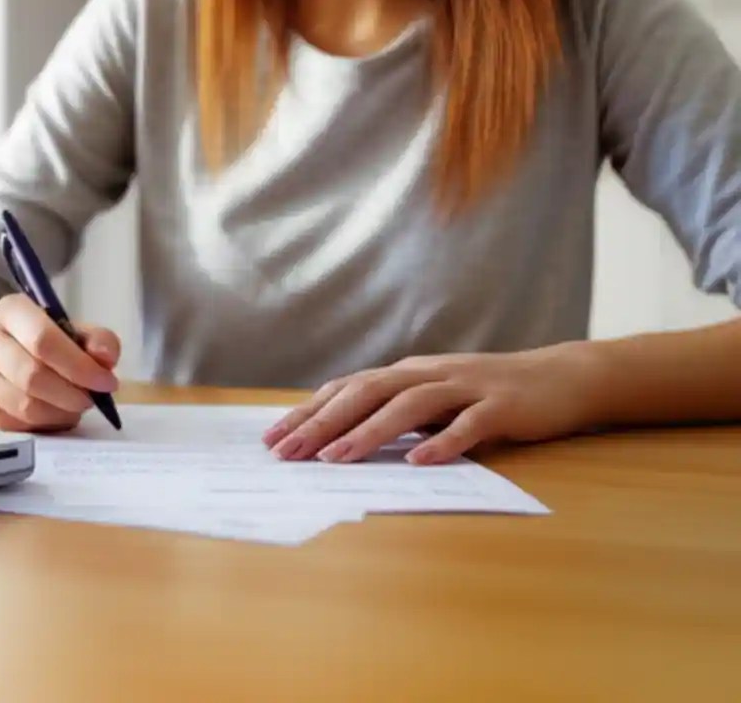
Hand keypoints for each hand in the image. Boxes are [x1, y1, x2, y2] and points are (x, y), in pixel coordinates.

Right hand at [0, 294, 120, 431]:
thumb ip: (96, 340)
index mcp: (11, 311)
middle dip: (71, 393)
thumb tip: (106, 359)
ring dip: (60, 412)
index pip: (43, 341)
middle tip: (92, 399)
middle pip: (31, 376)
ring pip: (23, 405)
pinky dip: (47, 424)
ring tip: (77, 406)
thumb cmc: (37, 336)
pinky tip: (59, 413)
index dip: (79, 366)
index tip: (106, 381)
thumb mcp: (70, 327)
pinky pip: (19, 424)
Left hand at [262, 346, 600, 464]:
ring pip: (410, 406)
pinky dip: (445, 442)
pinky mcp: (502, 406)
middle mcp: (429, 374)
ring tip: (336, 459)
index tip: (271, 439)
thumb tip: (338, 439)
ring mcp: (466, 387)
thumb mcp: (434, 400)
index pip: (347, 390)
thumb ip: (394, 414)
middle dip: (323, 423)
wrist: (564, 378)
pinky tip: (422, 461)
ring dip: (369, 432)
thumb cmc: (487, 395)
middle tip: (287, 453)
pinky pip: (470, 425)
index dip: (308, 412)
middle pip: (367, 393)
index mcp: (407, 374)